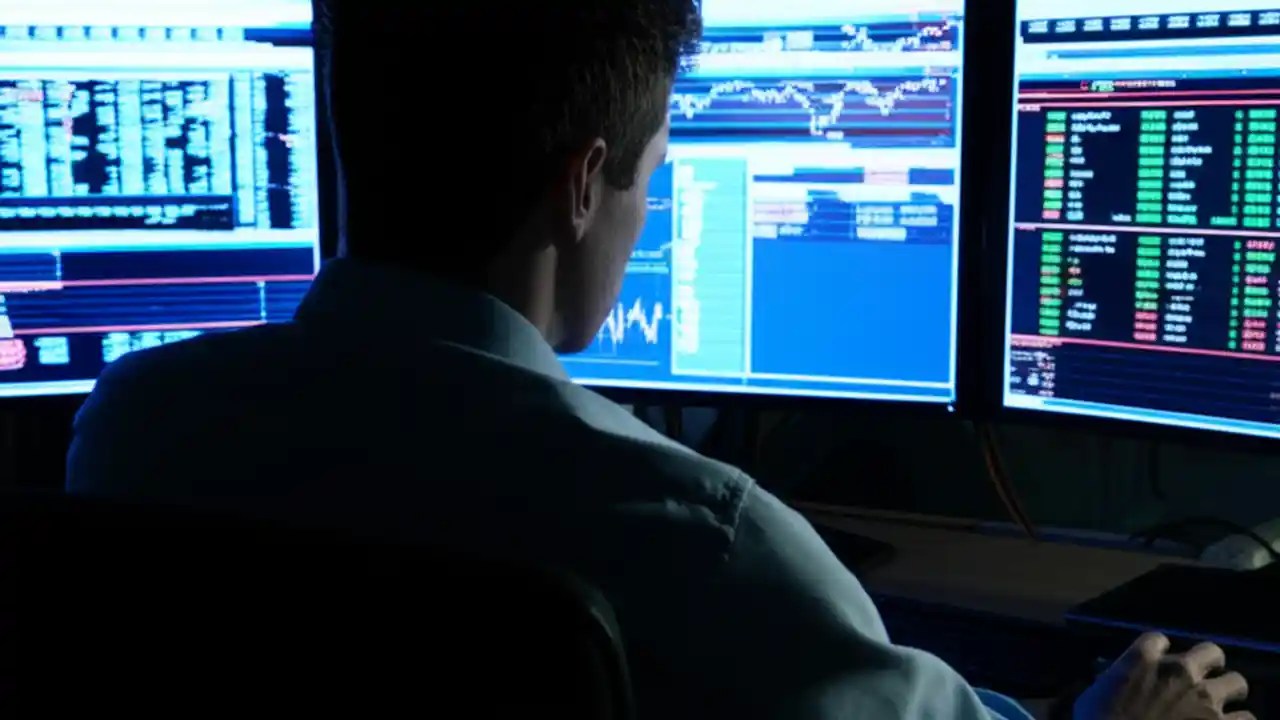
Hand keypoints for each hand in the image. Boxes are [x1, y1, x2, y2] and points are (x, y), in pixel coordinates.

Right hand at [1073, 633, 1251, 719]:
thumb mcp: (1093, 695)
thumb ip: (1111, 681)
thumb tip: (1114, 680)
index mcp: (1142, 659)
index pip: (1158, 640)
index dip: (1158, 651)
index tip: (1156, 661)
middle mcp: (1179, 671)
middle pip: (1211, 652)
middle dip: (1208, 664)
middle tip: (1201, 678)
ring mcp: (1206, 699)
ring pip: (1237, 683)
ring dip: (1227, 694)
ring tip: (1218, 706)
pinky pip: (1246, 719)